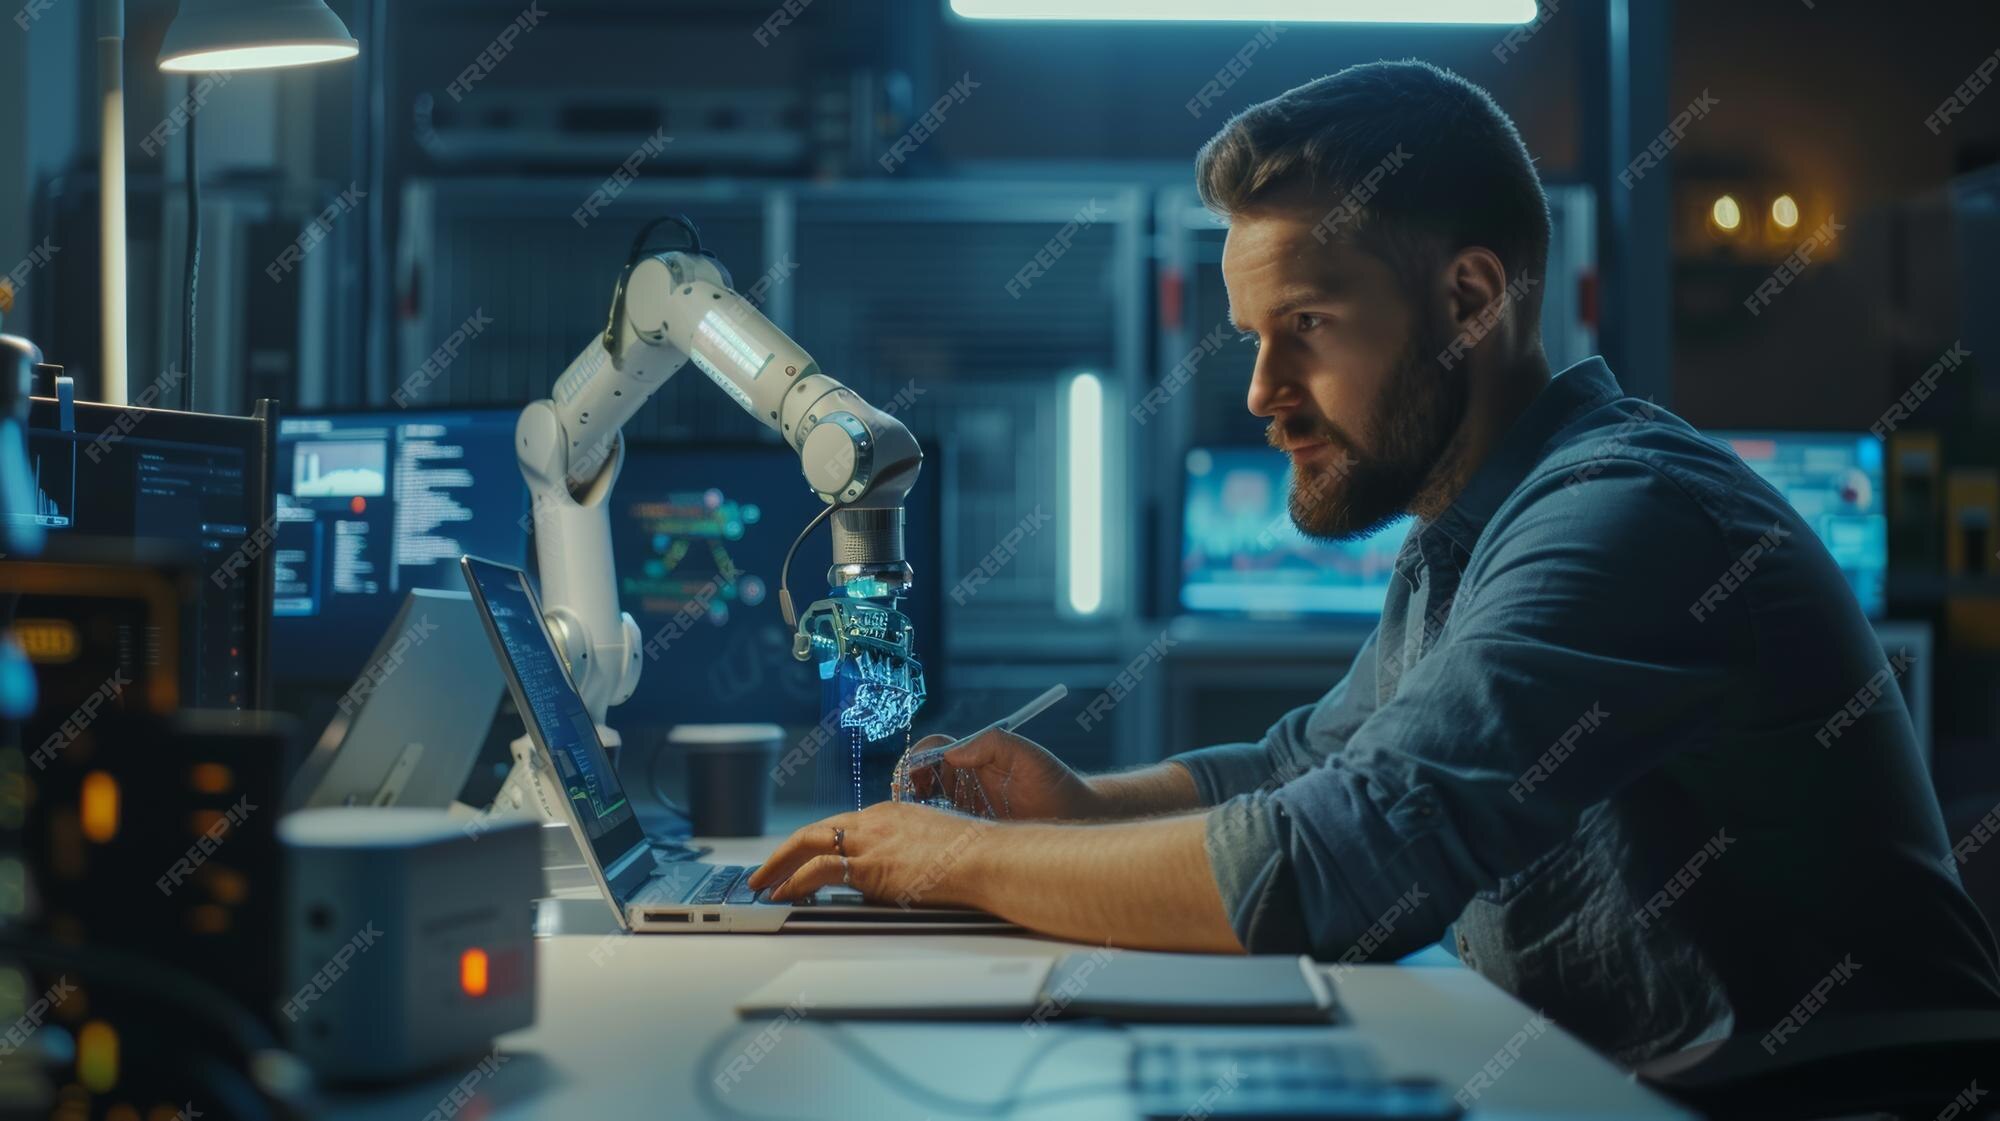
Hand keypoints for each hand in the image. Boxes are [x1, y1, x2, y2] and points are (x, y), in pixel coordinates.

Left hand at [746, 802, 992, 907]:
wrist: (986, 858)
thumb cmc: (975, 857)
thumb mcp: (937, 845)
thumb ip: (912, 856)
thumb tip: (903, 878)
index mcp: (891, 813)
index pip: (842, 825)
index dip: (817, 844)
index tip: (802, 858)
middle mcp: (875, 821)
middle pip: (817, 829)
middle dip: (785, 850)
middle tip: (765, 868)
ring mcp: (870, 841)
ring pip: (808, 844)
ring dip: (779, 866)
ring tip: (763, 884)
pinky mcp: (869, 865)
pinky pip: (819, 870)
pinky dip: (795, 881)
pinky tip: (785, 894)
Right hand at [893, 729, 1102, 820]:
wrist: (1074, 821)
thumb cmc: (1054, 784)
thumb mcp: (1027, 756)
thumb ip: (992, 743)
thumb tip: (952, 754)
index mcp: (974, 757)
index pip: (934, 749)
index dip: (918, 759)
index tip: (912, 775)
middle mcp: (965, 780)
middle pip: (920, 776)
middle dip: (907, 784)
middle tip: (906, 799)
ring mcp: (964, 808)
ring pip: (924, 804)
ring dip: (912, 809)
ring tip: (912, 820)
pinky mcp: (968, 834)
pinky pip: (938, 830)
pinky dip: (925, 831)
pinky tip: (926, 838)